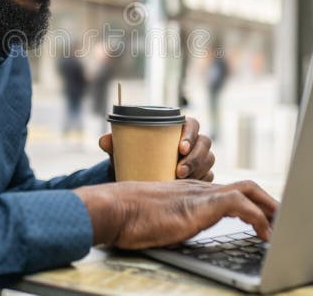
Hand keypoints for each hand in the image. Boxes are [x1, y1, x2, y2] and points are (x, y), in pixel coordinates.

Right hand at [74, 180, 278, 248]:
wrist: (114, 209)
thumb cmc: (129, 219)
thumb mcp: (160, 222)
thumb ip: (177, 223)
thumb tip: (181, 235)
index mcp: (192, 193)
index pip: (231, 191)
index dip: (254, 203)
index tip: (269, 219)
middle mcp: (199, 189)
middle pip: (246, 186)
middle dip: (270, 203)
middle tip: (286, 221)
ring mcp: (200, 194)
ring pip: (248, 190)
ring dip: (270, 208)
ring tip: (283, 228)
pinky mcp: (200, 204)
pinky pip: (240, 204)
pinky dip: (257, 217)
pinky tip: (264, 234)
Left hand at [98, 116, 214, 180]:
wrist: (137, 178)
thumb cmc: (134, 157)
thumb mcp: (123, 151)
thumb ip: (113, 144)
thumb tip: (104, 141)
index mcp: (177, 128)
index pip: (192, 124)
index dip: (191, 134)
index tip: (180, 147)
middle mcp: (192, 142)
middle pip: (204, 144)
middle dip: (195, 157)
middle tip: (179, 171)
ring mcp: (199, 158)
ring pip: (208, 160)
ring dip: (199, 170)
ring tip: (181, 180)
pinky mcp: (202, 175)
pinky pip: (209, 177)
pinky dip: (202, 182)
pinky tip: (191, 189)